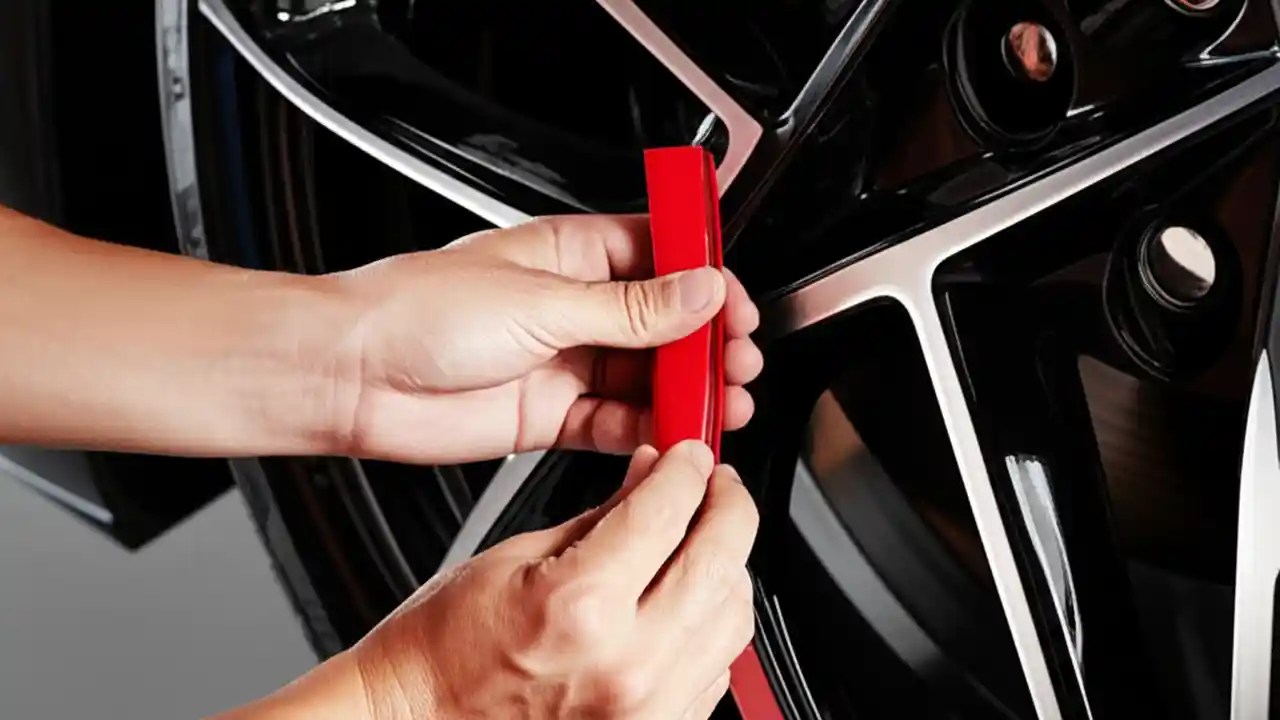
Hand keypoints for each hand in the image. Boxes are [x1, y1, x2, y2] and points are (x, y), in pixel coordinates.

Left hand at [324, 214, 761, 463]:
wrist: (352, 378)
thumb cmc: (416, 312)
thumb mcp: (540, 302)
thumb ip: (630, 308)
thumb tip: (699, 291)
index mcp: (570, 254)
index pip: (660, 254)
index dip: (705, 279)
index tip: (735, 306)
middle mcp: (572, 306)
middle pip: (663, 322)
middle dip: (704, 344)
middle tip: (736, 362)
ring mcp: (562, 361)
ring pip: (645, 376)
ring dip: (684, 391)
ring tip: (720, 404)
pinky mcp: (550, 413)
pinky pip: (615, 422)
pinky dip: (647, 430)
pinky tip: (672, 433)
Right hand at [348, 441, 758, 718]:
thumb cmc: (445, 651)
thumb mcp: (514, 557)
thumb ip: (600, 516)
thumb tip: (651, 475)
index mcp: (581, 608)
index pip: (667, 512)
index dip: (687, 468)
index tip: (689, 455)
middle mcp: (626, 666)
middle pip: (722, 563)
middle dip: (730, 507)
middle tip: (716, 485)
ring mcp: (649, 711)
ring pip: (734, 618)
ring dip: (728, 567)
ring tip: (702, 541)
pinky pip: (717, 667)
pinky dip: (711, 624)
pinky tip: (684, 600)